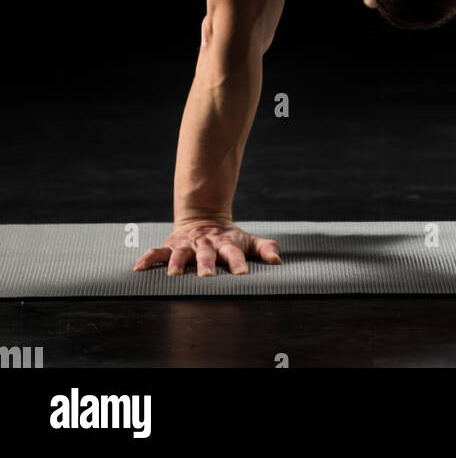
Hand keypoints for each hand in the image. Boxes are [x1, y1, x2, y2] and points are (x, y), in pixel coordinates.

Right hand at [133, 221, 281, 276]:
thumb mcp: (248, 240)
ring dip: (177, 264)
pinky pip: (157, 253)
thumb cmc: (229, 238)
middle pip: (206, 254)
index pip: (234, 253)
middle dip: (206, 264)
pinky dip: (148, 259)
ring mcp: (187, 245)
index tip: (242, 272)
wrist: (204, 217)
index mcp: (226, 244)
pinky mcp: (172, 246)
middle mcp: (206, 245)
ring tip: (174, 275)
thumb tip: (278, 261)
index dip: (238, 262)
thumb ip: (264, 249)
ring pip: (181, 254)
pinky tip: (138, 268)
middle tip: (206, 276)